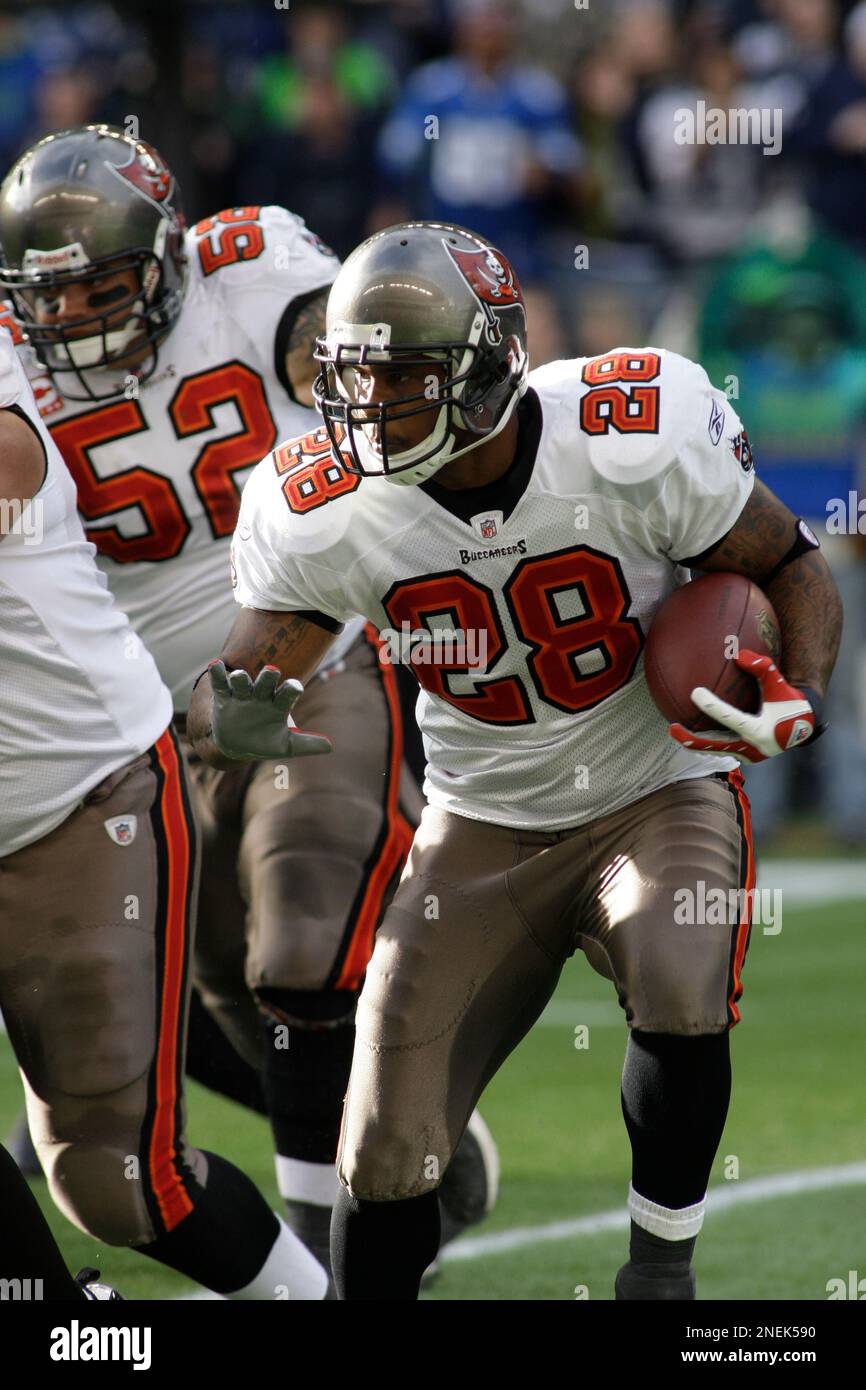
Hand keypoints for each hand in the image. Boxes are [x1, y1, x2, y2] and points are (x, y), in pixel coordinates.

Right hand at [208, 660, 331, 761]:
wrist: (237, 746)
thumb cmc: (265, 742)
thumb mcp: (285, 746)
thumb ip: (306, 744)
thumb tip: (330, 747)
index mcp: (278, 704)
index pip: (287, 693)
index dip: (291, 689)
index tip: (295, 687)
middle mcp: (262, 695)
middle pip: (266, 682)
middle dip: (268, 677)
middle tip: (272, 671)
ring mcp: (243, 695)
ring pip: (242, 681)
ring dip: (241, 677)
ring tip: (239, 676)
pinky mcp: (224, 698)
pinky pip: (220, 683)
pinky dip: (217, 674)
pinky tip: (215, 664)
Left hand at [668, 650, 817, 763]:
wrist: (804, 727)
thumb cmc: (789, 701)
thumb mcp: (780, 683)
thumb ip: (763, 667)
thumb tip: (739, 654)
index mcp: (760, 730)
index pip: (731, 718)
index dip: (712, 706)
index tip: (694, 692)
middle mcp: (753, 748)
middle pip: (715, 746)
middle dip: (691, 740)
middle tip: (672, 727)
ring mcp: (748, 755)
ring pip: (715, 750)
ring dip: (695, 742)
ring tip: (675, 730)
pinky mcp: (745, 755)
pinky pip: (721, 748)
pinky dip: (706, 740)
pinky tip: (691, 728)